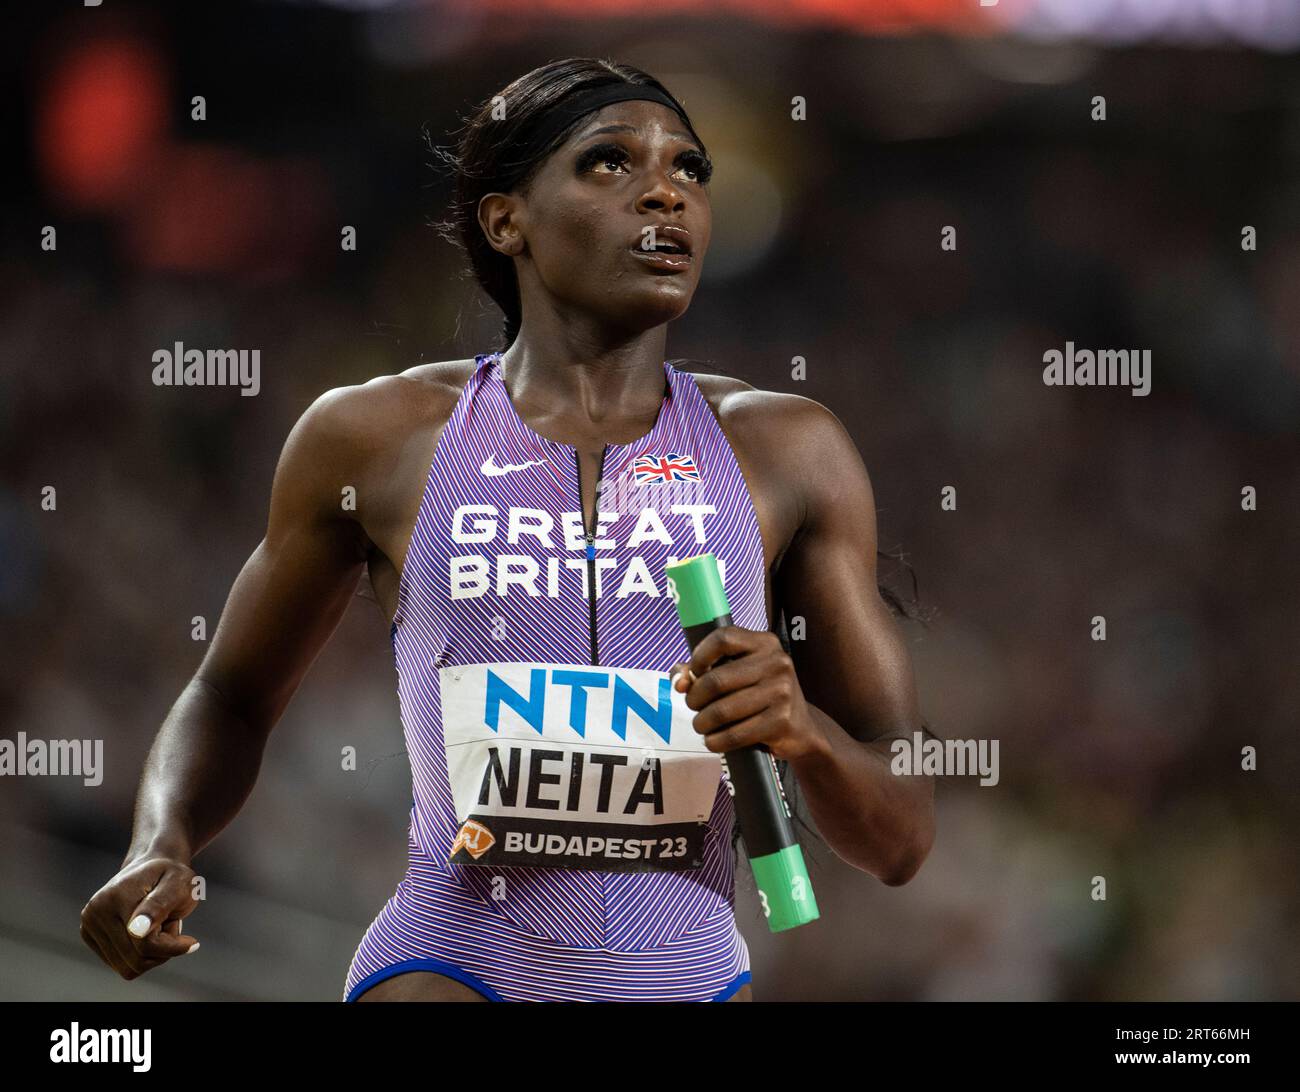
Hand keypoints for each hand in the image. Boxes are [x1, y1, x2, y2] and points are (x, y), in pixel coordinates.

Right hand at [81, 855, 200, 979]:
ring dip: (152, 954)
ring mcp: (88, 925)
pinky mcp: (89, 936)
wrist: (152, 866)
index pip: (145, 943)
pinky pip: (122, 966)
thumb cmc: (171, 875)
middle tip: (170, 925)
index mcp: (116, 896)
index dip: (173, 946)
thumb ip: (161, 904)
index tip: (192, 941)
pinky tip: (145, 933)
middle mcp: (95, 912)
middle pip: (136, 959)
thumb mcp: (179, 883)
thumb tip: (136, 930)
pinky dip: (140, 955)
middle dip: (162, 949)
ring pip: (128, 967)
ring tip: (158, 927)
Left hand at [668, 625, 829, 762]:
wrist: (801, 727)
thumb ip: (704, 671)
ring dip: (702, 723)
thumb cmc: (760, 694)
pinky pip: (734, 734)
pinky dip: (715, 741)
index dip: (699, 656)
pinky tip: (713, 740)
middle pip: (716, 680)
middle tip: (694, 706)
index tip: (693, 673)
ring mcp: (782, 693)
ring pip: (721, 711)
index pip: (723, 638)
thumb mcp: (739, 673)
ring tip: (701, 725)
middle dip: (695, 698)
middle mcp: (777, 663)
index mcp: (765, 643)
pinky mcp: (781, 722)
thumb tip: (679, 681)